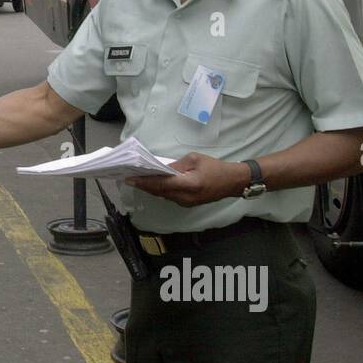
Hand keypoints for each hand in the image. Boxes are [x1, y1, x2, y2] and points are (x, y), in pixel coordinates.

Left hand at [124, 153, 249, 206]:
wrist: (232, 182)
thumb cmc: (215, 167)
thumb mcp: (195, 159)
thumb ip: (176, 165)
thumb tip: (161, 168)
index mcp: (188, 185)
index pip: (161, 184)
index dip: (144, 182)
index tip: (130, 178)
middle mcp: (185, 197)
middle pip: (159, 192)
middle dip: (144, 185)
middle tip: (129, 177)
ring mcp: (186, 203)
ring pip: (163, 195)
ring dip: (151, 188)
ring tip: (137, 179)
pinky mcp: (187, 203)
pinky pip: (169, 197)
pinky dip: (160, 190)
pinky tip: (153, 183)